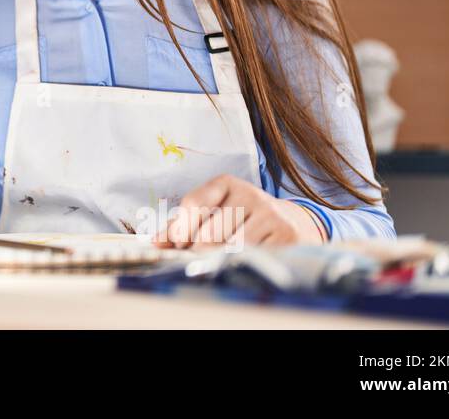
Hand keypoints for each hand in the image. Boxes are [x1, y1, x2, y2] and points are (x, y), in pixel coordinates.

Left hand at [152, 174, 325, 248]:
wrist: (293, 225)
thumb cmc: (243, 221)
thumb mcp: (214, 214)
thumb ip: (183, 226)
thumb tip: (155, 242)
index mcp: (225, 184)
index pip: (193, 204)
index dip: (180, 230)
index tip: (179, 244)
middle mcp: (248, 193)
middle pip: (208, 233)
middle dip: (200, 251)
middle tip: (204, 257)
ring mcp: (269, 213)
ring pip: (229, 248)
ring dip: (222, 261)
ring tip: (226, 259)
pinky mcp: (285, 233)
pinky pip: (252, 257)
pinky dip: (243, 264)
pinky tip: (246, 260)